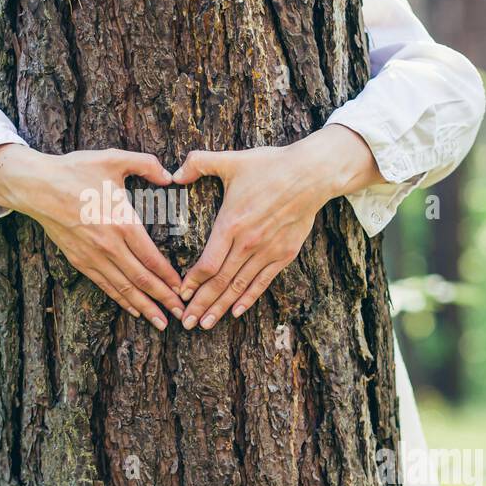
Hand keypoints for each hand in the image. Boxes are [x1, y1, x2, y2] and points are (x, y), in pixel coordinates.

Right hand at [0, 145, 185, 328]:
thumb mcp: (113, 158)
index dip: (170, 278)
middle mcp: (109, 245)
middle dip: (164, 300)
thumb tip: (170, 176)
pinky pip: (104, 285)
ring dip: (144, 307)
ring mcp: (92, 256)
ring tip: (161, 323)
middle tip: (181, 315)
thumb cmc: (76, 171)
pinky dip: (121, 299)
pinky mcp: (79, 260)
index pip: (152, 259)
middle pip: (142, 280)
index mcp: (122, 222)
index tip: (184, 290)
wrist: (37, 186)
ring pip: (123, 288)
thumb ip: (146, 164)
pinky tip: (133, 309)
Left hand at [172, 125, 381, 329]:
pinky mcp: (284, 254)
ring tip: (205, 324)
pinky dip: (248, 299)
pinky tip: (235, 312)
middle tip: (187, 323)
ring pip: (239, 287)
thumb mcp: (231, 161)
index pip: (207, 263)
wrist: (311, 174)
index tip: (180, 294)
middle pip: (220, 282)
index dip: (192, 282)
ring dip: (220, 307)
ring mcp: (267, 251)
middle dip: (201, 304)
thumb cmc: (270, 166)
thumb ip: (199, 163)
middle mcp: (248, 243)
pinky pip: (262, 282)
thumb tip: (173, 173)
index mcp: (231, 224)